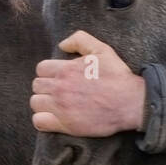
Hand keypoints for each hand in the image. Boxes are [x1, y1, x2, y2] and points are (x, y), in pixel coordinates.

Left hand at [30, 31, 146, 135]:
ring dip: (43, 102)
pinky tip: (52, 116)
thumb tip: (62, 45)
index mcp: (66, 70)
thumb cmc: (117, 77)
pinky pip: (39, 121)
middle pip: (37, 85)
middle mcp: (60, 88)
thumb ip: (80, 40)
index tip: (60, 77)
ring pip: (35, 103)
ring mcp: (61, 107)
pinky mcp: (66, 124)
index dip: (50, 72)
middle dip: (46, 86)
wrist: (130, 102)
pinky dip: (42, 119)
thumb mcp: (102, 50)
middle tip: (60, 90)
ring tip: (56, 103)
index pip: (41, 68)